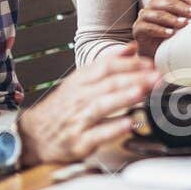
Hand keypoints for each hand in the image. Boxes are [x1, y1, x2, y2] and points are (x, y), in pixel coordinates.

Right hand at [20, 45, 158, 163]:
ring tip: (143, 91)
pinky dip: (113, 129)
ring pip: (102, 106)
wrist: (33, 135)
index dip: (128, 63)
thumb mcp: (80, 82)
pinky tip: (129, 123)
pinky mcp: (79, 142)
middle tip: (157, 76)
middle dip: (135, 78)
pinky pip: (97, 134)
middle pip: (108, 84)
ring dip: (124, 97)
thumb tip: (132, 47)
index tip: (150, 63)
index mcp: (81, 82)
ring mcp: (79, 120)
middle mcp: (79, 98)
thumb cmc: (62, 108)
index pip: (105, 66)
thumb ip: (106, 64)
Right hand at [133, 0, 190, 57]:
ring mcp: (144, 15)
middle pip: (168, 1)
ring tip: (183, 24)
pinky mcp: (138, 28)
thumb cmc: (170, 35)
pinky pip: (149, 27)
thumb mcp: (182, 23)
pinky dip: (160, 30)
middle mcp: (154, 4)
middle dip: (183, 7)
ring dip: (172, 19)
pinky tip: (170, 34)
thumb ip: (190, 15)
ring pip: (158, 13)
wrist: (155, 52)